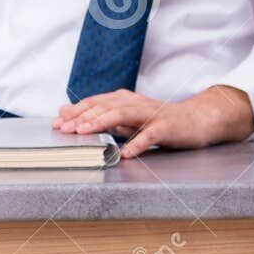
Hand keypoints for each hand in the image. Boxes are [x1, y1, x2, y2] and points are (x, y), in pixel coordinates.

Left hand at [53, 85, 253, 158]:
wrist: (195, 120)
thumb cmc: (158, 121)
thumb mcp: (127, 117)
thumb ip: (101, 115)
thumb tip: (68, 112)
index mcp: (125, 100)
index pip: (96, 102)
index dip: (76, 111)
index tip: (58, 122)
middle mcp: (136, 104)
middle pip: (105, 106)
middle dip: (83, 117)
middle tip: (64, 128)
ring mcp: (151, 114)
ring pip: (123, 115)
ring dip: (102, 123)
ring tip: (85, 132)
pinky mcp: (166, 127)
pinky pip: (150, 136)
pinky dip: (136, 144)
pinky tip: (124, 153)